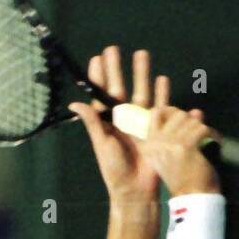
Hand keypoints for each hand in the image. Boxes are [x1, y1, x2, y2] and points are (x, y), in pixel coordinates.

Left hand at [67, 47, 201, 202]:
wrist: (136, 190)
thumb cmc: (115, 170)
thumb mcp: (102, 145)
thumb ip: (93, 122)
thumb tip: (74, 103)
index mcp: (108, 121)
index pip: (101, 93)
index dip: (99, 76)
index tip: (97, 57)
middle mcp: (123, 118)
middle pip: (121, 87)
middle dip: (119, 68)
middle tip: (115, 48)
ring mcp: (140, 123)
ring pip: (141, 92)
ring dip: (142, 74)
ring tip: (142, 54)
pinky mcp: (156, 130)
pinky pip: (161, 108)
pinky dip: (163, 94)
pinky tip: (163, 79)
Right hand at [140, 105, 221, 195]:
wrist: (193, 198)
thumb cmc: (186, 178)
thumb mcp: (174, 155)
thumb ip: (181, 132)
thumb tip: (196, 112)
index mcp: (150, 145)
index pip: (156, 113)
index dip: (173, 111)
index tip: (186, 119)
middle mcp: (156, 143)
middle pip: (177, 114)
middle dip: (192, 121)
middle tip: (200, 134)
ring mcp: (169, 144)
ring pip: (191, 121)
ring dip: (204, 129)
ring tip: (209, 140)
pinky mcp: (184, 147)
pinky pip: (202, 129)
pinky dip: (213, 134)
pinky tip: (216, 142)